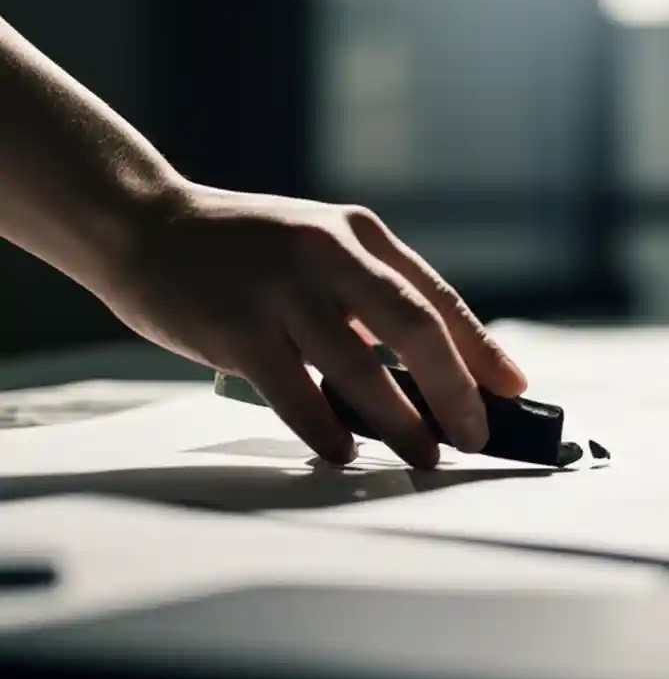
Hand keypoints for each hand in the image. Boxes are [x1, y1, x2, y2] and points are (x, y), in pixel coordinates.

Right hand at [96, 182, 526, 468]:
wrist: (144, 225)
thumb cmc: (244, 254)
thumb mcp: (318, 250)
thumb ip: (369, 299)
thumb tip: (433, 373)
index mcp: (358, 234)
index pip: (437, 297)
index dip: (482, 349)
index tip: (514, 389)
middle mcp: (328, 254)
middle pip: (415, 328)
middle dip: (455, 390)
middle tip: (474, 435)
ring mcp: (282, 289)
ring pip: (360, 367)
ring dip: (400, 421)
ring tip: (423, 454)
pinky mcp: (237, 327)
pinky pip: (296, 392)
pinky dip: (327, 429)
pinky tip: (344, 451)